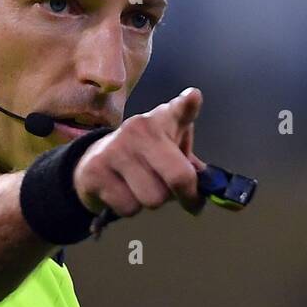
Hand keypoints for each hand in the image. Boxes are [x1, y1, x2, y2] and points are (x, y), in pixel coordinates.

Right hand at [72, 87, 206, 217]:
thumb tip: (211, 185)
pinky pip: (128, 207)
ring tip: (141, 188)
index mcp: (163, 120)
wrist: (95, 159)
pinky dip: (129, 208)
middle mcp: (139, 129)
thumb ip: (192, 164)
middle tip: (176, 195)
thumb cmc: (145, 156)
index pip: (179, 109)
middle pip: (177, 178)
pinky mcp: (95, 171)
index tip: (193, 97)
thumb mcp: (171, 150)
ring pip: (152, 199)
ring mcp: (115, 149)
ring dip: (150, 202)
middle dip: (180, 195)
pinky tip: (122, 191)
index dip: (187, 105)